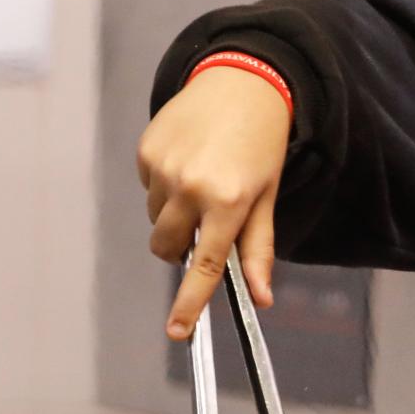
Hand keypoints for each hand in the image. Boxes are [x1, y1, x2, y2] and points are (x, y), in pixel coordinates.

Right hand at [136, 66, 291, 340]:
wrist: (243, 81)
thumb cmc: (263, 143)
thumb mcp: (268, 195)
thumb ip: (259, 248)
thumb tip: (261, 298)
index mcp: (230, 201)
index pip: (206, 266)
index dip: (191, 304)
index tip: (178, 332)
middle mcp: (192, 187)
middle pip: (168, 248)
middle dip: (181, 250)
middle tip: (205, 228)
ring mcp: (164, 168)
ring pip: (156, 219)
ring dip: (174, 214)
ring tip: (203, 180)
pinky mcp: (146, 151)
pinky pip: (148, 188)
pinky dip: (165, 185)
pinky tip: (189, 160)